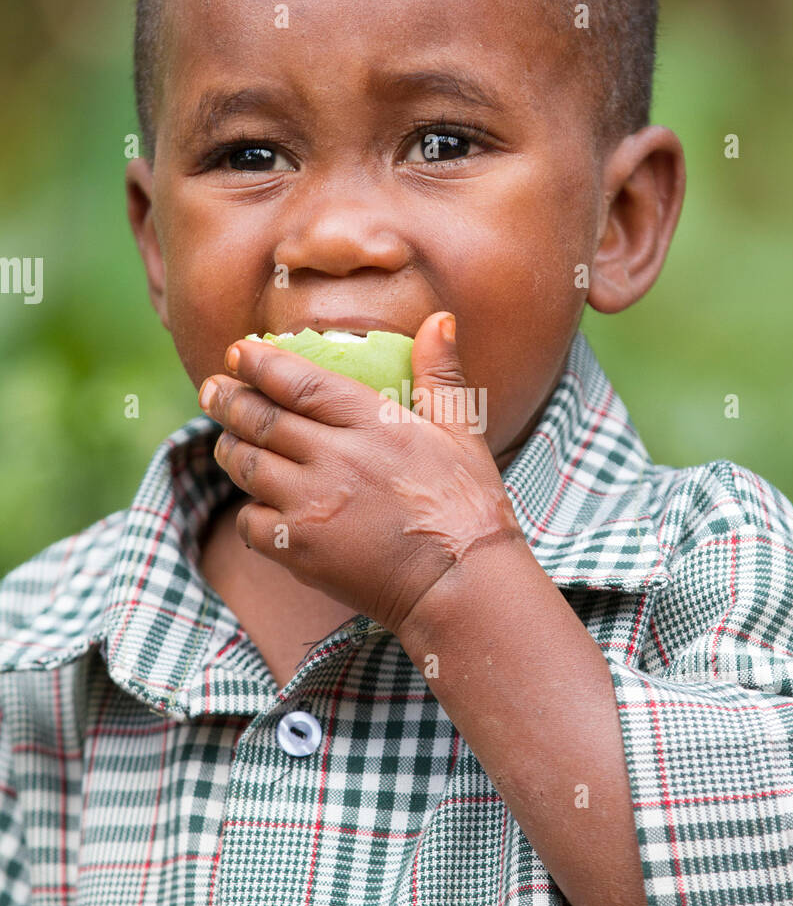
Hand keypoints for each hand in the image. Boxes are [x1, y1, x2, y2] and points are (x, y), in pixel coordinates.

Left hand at [197, 313, 524, 636]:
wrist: (462, 586)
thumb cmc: (467, 507)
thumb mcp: (462, 433)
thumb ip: (440, 375)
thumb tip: (439, 319)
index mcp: (373, 423)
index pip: (298, 382)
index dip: (259, 364)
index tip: (237, 353)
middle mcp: (335, 458)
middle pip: (261, 419)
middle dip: (229, 400)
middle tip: (211, 389)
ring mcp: (311, 504)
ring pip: (248, 466)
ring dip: (231, 449)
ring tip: (227, 439)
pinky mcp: (299, 548)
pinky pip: (251, 520)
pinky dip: (249, 509)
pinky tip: (257, 503)